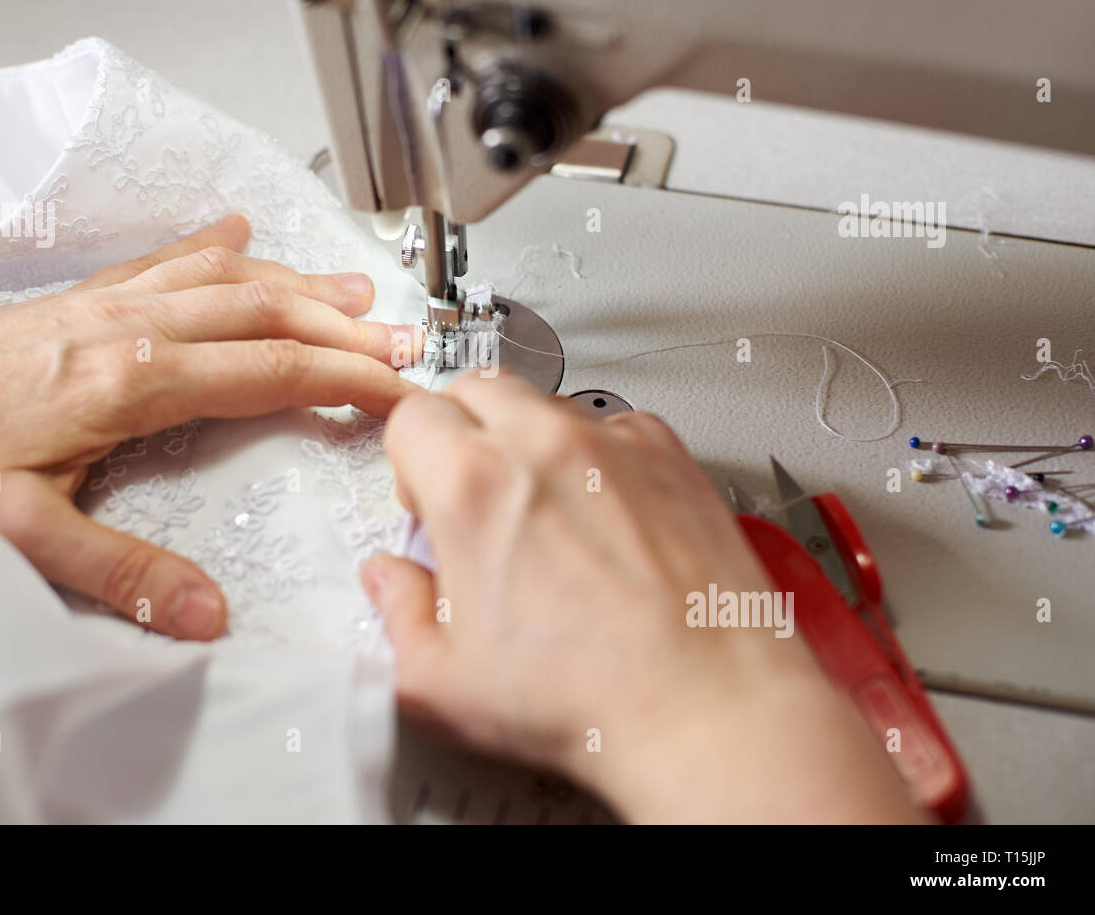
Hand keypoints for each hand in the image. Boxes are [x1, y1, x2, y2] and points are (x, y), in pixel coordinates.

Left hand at [0, 216, 419, 638]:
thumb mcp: (26, 529)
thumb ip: (122, 569)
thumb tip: (202, 611)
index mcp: (134, 380)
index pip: (271, 370)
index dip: (345, 380)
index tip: (397, 391)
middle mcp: (134, 325)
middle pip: (268, 313)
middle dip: (346, 330)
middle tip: (402, 346)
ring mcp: (113, 300)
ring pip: (231, 278)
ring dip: (301, 284)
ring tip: (356, 295)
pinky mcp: (88, 294)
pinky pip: (172, 258)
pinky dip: (219, 246)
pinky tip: (241, 231)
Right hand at [361, 371, 921, 822]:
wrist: (704, 706)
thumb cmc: (590, 697)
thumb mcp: (442, 683)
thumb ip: (396, 617)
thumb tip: (390, 583)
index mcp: (472, 486)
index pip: (412, 415)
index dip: (407, 460)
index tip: (422, 498)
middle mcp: (542, 446)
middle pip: (476, 388)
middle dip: (461, 433)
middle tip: (472, 493)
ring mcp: (612, 443)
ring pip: (545, 402)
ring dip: (528, 440)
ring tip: (541, 510)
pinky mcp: (669, 455)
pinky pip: (615, 424)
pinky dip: (597, 453)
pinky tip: (602, 513)